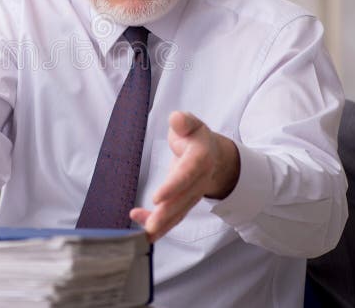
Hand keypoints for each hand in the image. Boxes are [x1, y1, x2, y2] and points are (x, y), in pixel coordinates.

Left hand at [130, 111, 239, 242]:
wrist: (212, 153)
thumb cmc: (195, 137)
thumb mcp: (191, 124)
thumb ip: (184, 122)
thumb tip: (177, 119)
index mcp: (200, 159)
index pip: (186, 174)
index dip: (173, 186)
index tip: (156, 198)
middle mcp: (199, 180)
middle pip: (183, 200)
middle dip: (167, 214)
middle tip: (150, 226)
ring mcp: (192, 194)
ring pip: (179, 213)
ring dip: (163, 226)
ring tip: (145, 235)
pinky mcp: (183, 202)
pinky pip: (173, 217)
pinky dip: (160, 226)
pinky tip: (143, 231)